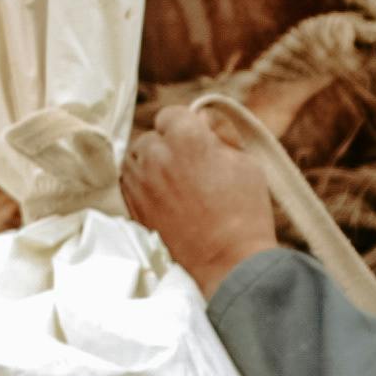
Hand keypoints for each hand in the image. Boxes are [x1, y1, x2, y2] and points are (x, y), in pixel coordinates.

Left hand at [122, 98, 280, 291]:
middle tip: (191, 167)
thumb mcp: (245, 160)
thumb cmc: (245, 211)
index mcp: (186, 137)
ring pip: (136, 159)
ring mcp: (141, 182)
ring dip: (152, 165)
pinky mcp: (133, 207)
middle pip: (151, 137)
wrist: (229, 261)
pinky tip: (165, 199)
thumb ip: (218, 135)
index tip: (199, 140)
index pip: (172, 114)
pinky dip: (143, 186)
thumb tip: (202, 123)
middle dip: (168, 146)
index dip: (187, 126)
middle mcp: (156, 155)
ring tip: (176, 184)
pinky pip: (130, 184)